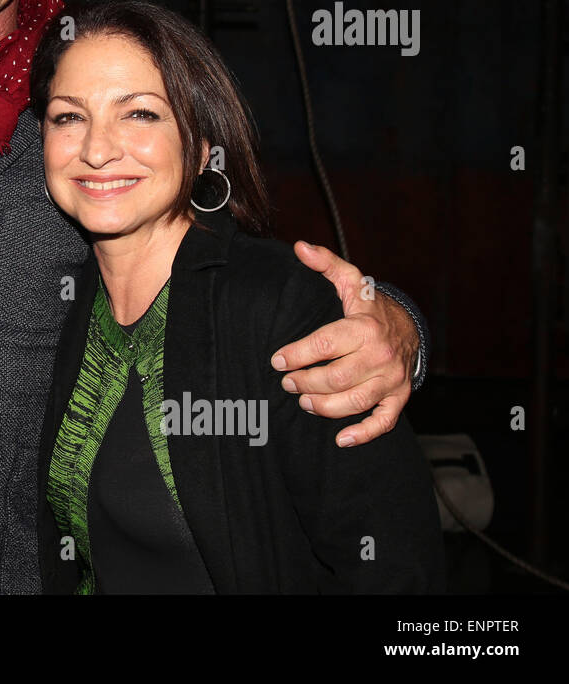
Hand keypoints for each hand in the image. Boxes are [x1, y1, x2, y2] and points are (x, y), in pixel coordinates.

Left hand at [272, 241, 416, 446]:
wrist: (410, 328)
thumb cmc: (370, 307)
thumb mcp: (351, 282)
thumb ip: (326, 264)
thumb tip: (299, 247)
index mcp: (364, 328)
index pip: (323, 345)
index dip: (296, 355)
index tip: (277, 360)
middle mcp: (380, 356)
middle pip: (334, 378)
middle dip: (304, 382)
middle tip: (286, 383)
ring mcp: (391, 380)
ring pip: (353, 402)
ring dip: (323, 407)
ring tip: (303, 401)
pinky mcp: (398, 398)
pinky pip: (383, 422)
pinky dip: (362, 433)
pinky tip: (339, 439)